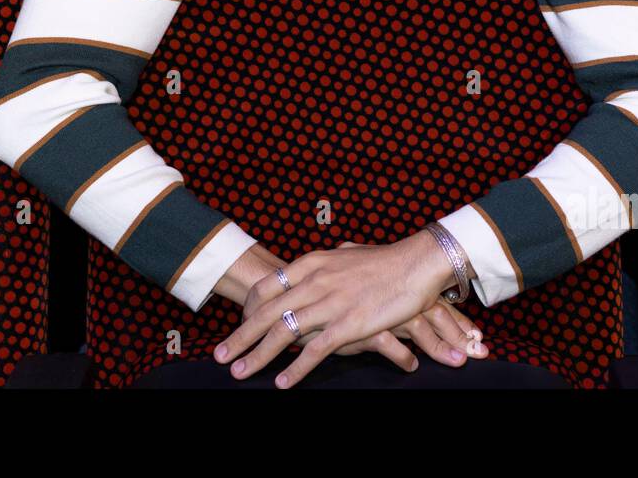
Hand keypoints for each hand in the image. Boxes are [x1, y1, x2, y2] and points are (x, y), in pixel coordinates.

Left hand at [213, 231, 463, 387]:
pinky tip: (282, 383)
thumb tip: (319, 262)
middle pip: (266, 313)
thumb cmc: (386, 260)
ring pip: (282, 333)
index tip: (239, 325)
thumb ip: (328, 262)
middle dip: (240, 337)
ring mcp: (330, 303)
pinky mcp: (349, 324)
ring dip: (257, 356)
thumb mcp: (347, 254)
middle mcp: (314, 281)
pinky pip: (314, 351)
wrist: (418, 263)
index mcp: (312, 263)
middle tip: (220, 355)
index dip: (249, 309)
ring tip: (240, 372)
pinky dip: (295, 369)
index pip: (267, 287)